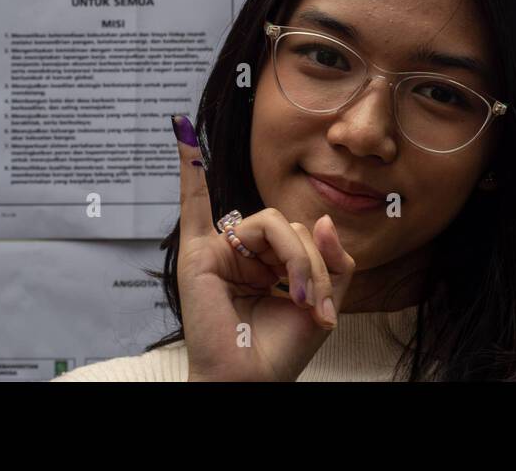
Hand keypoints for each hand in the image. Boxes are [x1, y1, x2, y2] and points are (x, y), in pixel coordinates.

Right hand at [173, 119, 356, 381]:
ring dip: (296, 259)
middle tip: (315, 306)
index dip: (318, 262)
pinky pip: (193, 203)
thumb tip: (319, 218)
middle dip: (313, 264)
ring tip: (297, 299)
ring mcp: (221, 250)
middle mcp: (245, 253)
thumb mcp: (324, 300)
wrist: (252, 383)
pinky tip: (182, 132)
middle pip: (292, 227)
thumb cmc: (279, 351)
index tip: (322, 309)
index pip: (301, 235)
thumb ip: (333, 259)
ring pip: (273, 222)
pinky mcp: (199, 254)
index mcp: (270, 263)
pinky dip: (188, 166)